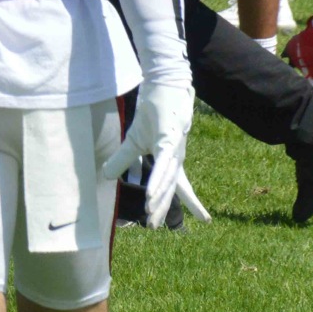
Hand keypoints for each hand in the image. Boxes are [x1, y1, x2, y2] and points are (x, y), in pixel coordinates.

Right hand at [100, 80, 208, 227]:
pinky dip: (158, 176)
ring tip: (150, 211)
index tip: (205, 220)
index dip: (192, 202)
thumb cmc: (153, 112)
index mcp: (172, 157)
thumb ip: (122, 159)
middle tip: (157, 227)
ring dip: (159, 195)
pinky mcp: (169, 135)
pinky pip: (163, 160)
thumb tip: (106, 175)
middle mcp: (177, 155)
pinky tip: (152, 190)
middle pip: (172, 186)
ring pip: (168, 176)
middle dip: (164, 206)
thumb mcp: (134, 140)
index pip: (180, 185)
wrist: (161, 84)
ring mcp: (175, 146)